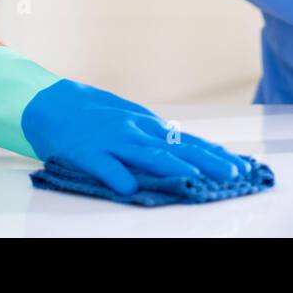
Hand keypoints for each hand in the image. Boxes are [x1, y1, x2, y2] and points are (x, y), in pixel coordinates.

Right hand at [21, 80, 250, 195]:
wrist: (52, 103)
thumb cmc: (95, 115)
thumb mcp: (131, 121)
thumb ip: (155, 138)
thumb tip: (187, 151)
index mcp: (148, 126)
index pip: (188, 141)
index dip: (214, 153)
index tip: (240, 164)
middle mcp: (136, 130)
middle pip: (177, 147)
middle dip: (207, 161)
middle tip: (233, 173)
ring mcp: (113, 140)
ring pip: (147, 154)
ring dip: (172, 167)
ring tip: (195, 179)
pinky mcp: (88, 152)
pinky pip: (104, 166)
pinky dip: (117, 176)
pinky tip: (129, 189)